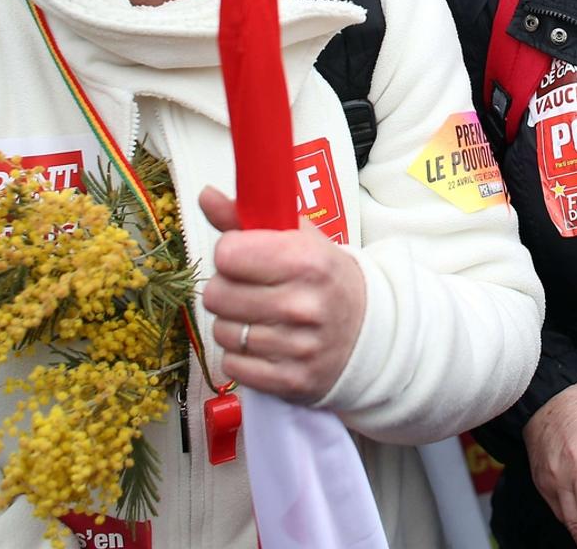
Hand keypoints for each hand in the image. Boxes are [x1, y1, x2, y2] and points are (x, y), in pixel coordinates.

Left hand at [199, 186, 366, 403]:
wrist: (370, 332)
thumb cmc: (327, 279)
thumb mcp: (299, 239)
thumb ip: (247, 218)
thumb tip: (206, 196)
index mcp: (306, 260)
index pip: (227, 253)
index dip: (231, 253)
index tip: (246, 255)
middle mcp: (302, 304)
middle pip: (216, 294)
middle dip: (227, 288)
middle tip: (252, 288)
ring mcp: (296, 347)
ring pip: (221, 331)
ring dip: (234, 323)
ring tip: (261, 316)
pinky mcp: (289, 380)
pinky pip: (232, 365)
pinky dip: (242, 355)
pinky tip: (265, 343)